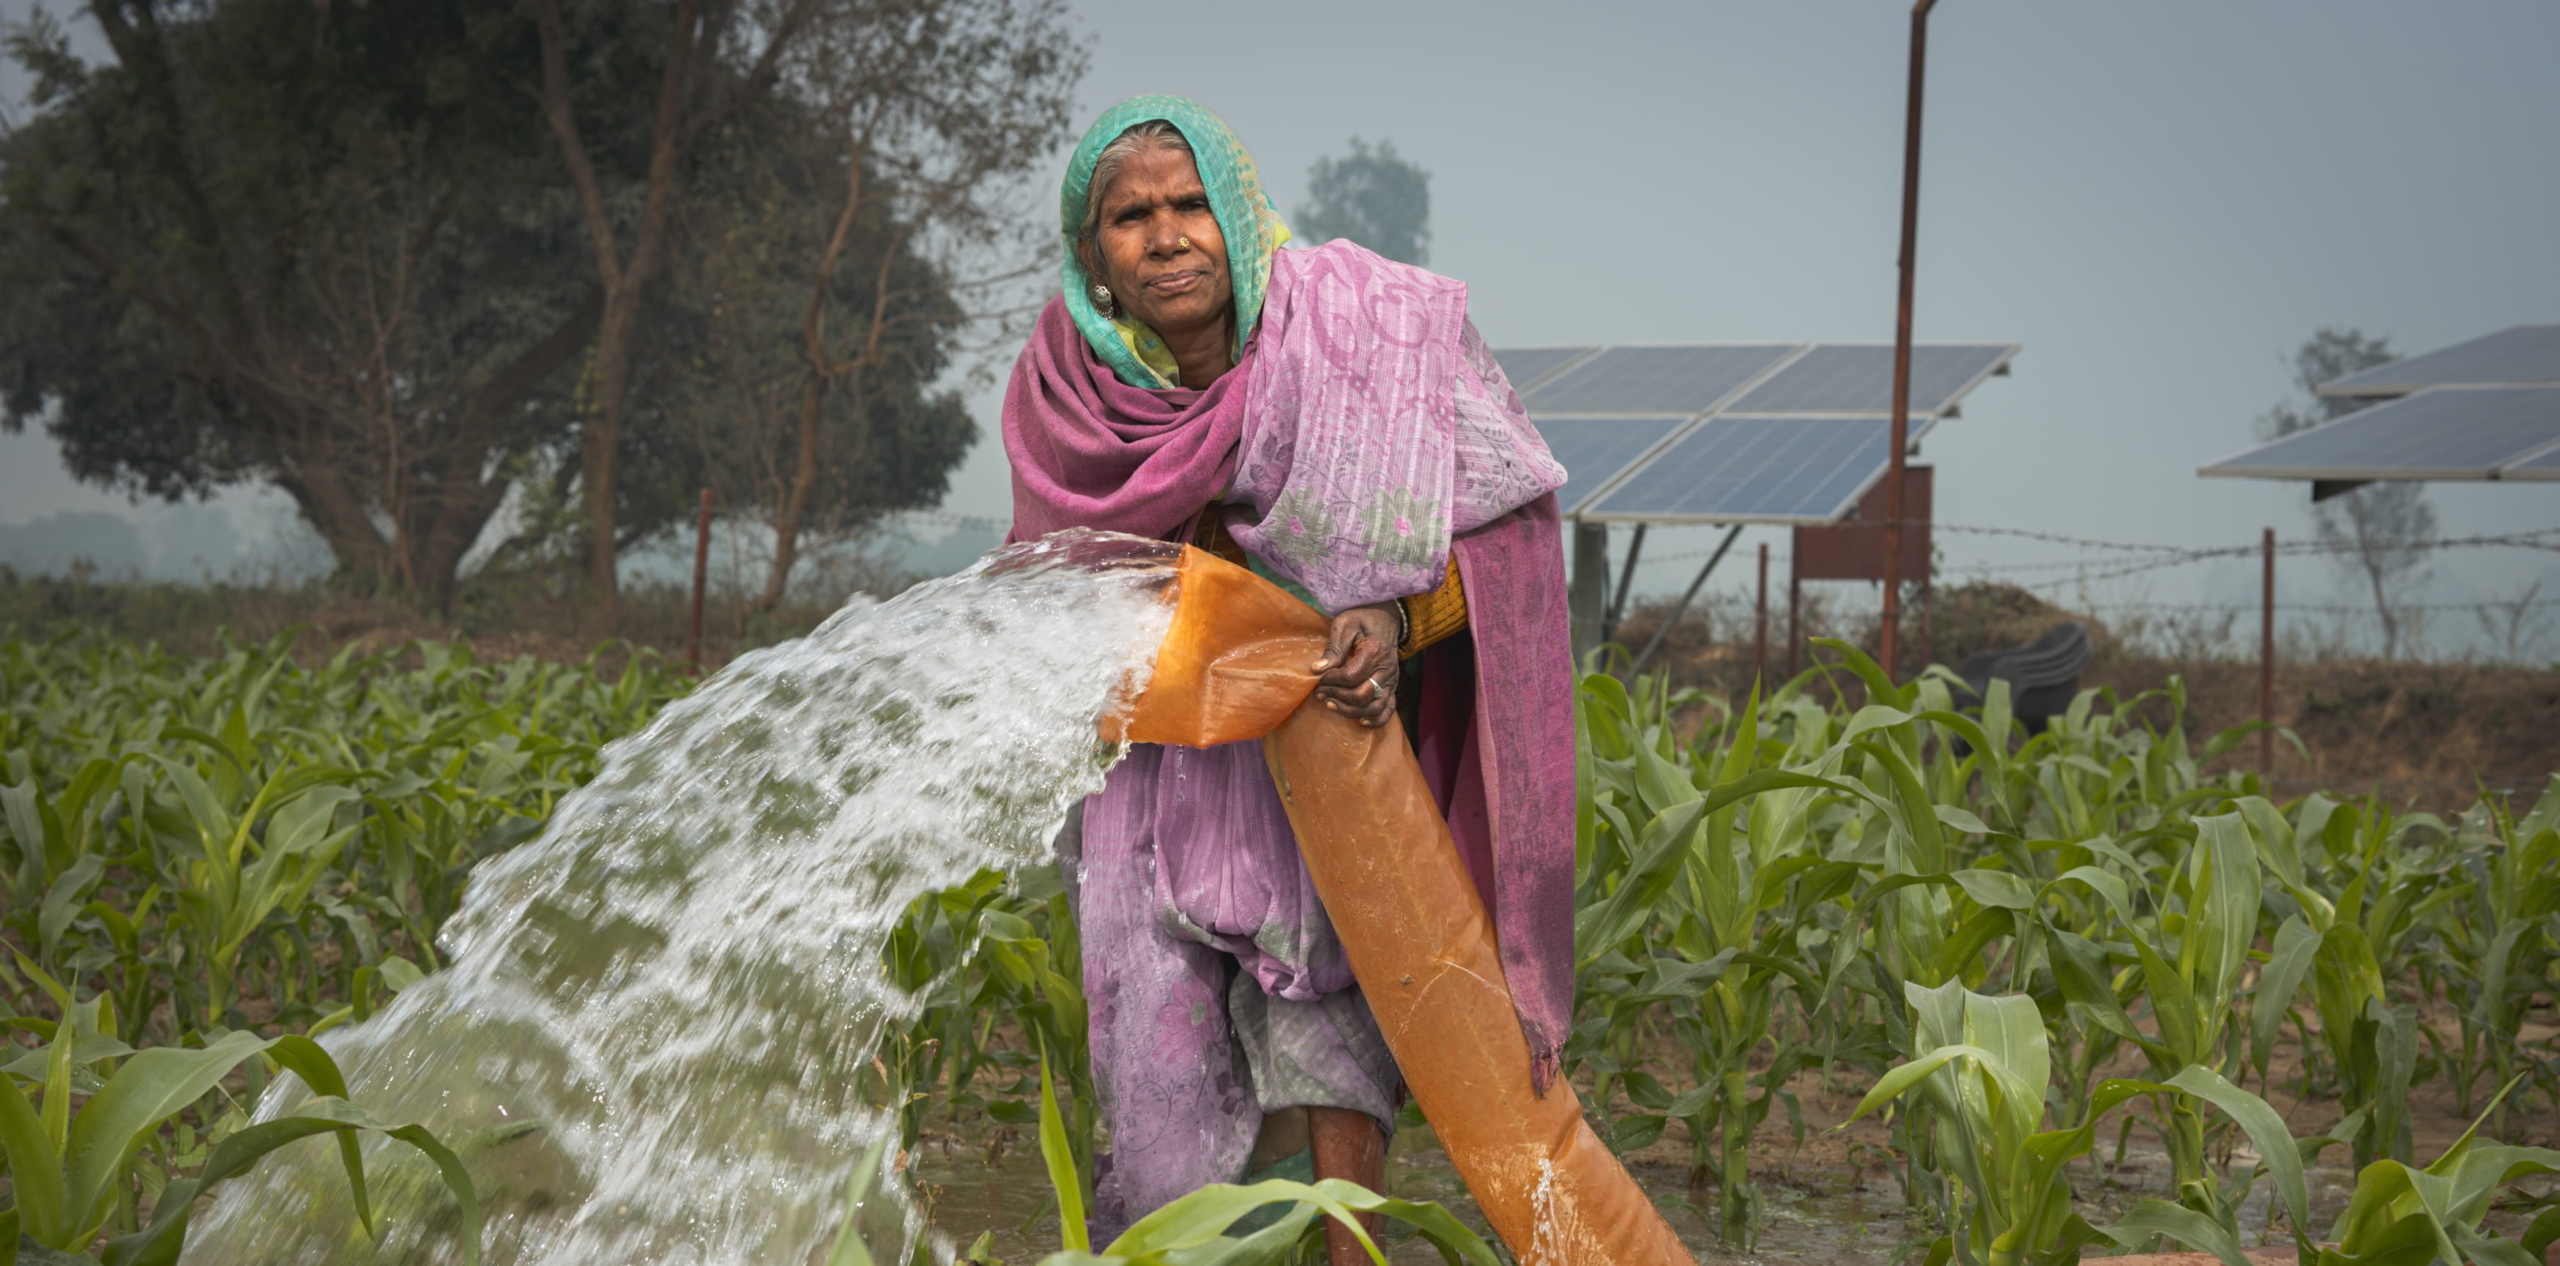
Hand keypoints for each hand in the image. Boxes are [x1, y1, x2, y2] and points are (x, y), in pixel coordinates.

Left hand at [1312, 603, 1400, 727]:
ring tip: (1330, 704)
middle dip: (1337, 696)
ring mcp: (1392, 680)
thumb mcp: (1344, 625)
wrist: (1386, 617)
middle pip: (1361, 695)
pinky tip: (1360, 722)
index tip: (1318, 678)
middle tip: (1319, 693)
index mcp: (1374, 651)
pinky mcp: (1392, 687)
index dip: (1331, 681)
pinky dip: (1376, 720)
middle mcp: (1386, 669)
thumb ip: (1333, 649)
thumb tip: (1316, 670)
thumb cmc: (1362, 619)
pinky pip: (1388, 710)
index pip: (1351, 676)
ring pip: (1374, 707)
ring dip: (1350, 711)